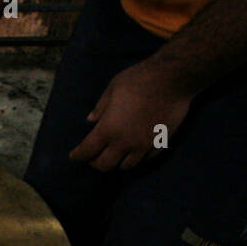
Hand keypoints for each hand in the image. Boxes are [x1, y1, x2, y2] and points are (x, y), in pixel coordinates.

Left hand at [69, 60, 192, 171]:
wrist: (172, 78)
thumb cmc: (139, 79)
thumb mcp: (113, 88)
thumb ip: (100, 107)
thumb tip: (90, 120)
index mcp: (108, 129)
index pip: (87, 151)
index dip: (77, 156)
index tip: (74, 156)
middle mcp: (124, 143)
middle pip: (105, 165)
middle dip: (95, 163)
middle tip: (93, 158)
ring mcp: (143, 146)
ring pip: (126, 166)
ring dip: (118, 162)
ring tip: (115, 155)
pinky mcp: (160, 143)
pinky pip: (147, 159)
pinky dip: (139, 158)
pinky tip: (137, 152)